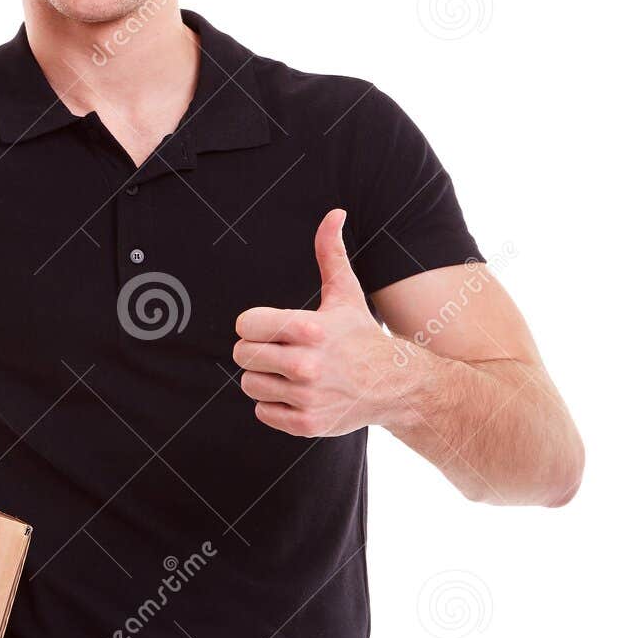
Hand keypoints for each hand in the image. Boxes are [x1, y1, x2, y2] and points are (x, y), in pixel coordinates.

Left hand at [233, 208, 404, 437]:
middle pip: (243, 355)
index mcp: (311, 329)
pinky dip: (273, 404)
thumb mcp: (346, 293)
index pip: (246, 325)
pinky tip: (296, 393)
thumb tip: (334, 213)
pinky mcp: (307, 424)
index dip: (252, 324)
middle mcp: (307, 365)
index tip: (267, 327)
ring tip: (288, 372)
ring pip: (249, 384)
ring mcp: (307, 397)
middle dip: (254, 350)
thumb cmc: (361, 335)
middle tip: (276, 350)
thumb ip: (330, 253)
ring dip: (263, 378)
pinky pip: (262, 411)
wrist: (394, 385)